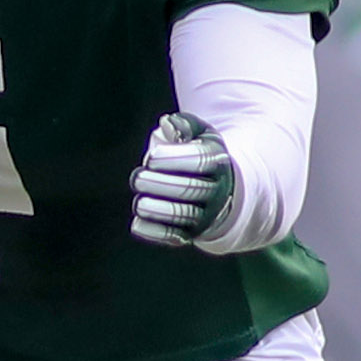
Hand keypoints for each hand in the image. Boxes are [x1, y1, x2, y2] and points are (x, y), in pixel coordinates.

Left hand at [129, 111, 236, 246]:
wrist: (222, 190)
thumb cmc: (201, 156)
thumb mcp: (201, 135)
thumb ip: (184, 125)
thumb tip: (167, 124)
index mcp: (218, 161)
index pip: (201, 160)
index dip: (174, 158)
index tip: (151, 157)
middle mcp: (217, 189)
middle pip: (191, 188)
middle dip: (160, 184)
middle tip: (137, 177)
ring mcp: (206, 214)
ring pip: (184, 214)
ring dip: (157, 209)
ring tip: (139, 202)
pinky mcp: (191, 232)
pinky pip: (174, 236)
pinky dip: (154, 231)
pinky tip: (138, 221)